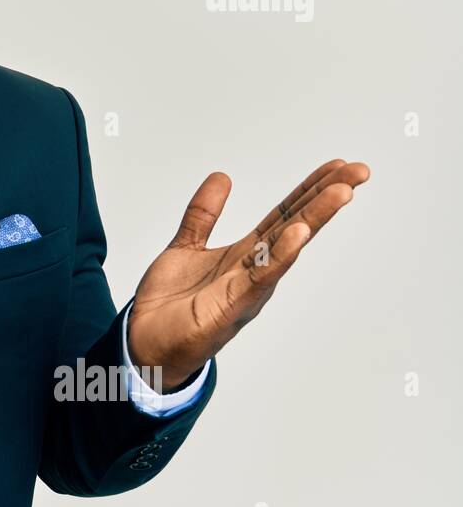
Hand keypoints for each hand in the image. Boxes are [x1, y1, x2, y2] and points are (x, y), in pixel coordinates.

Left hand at [127, 158, 370, 389]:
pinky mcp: (232, 306)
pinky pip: (260, 277)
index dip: (310, 189)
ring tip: (341, 192)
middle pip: (297, 225)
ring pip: (287, 248)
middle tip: (360, 171)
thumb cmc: (171, 302)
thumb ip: (203, 214)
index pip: (285, 214)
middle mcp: (256, 270)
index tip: (339, 165)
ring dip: (314, 219)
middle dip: (327, 197)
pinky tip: (299, 233)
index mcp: (247, 254)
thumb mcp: (186, 245)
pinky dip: (280, 255)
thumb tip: (222, 176)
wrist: (145, 341)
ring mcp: (248, 288)